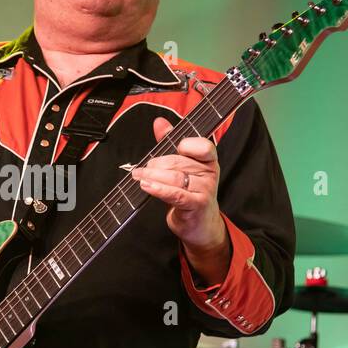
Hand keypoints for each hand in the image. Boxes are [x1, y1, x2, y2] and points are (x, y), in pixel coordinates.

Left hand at [131, 116, 228, 259]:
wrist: (200, 225)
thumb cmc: (190, 193)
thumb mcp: (182, 167)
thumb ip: (170, 143)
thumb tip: (160, 122)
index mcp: (209, 160)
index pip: (202, 146)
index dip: (186, 144)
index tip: (174, 147)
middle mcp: (209, 173)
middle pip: (179, 162)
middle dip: (157, 165)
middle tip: (141, 169)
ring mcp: (205, 189)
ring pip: (175, 177)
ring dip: (152, 176)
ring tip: (138, 177)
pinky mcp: (197, 204)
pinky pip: (176, 194)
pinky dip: (159, 189)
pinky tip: (146, 186)